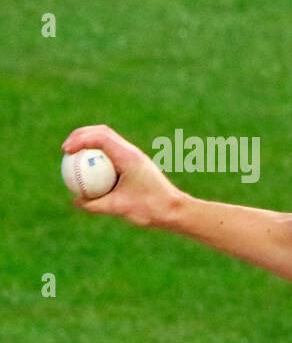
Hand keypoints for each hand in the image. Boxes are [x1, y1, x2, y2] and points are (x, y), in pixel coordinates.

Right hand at [62, 125, 187, 227]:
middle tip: (65, 149)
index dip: (80, 139)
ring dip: (89, 142)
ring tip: (72, 155)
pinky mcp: (135, 163)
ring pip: (108, 140)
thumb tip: (75, 201)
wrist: (174, 210)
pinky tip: (88, 170)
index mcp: (129, 157)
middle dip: (81, 135)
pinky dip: (98, 155)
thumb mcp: (119, 208)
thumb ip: (96, 205)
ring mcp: (134, 156)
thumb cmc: (150, 209)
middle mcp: (132, 152)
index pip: (101, 137)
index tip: (66, 151)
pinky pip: (112, 153)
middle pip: (102, 132)